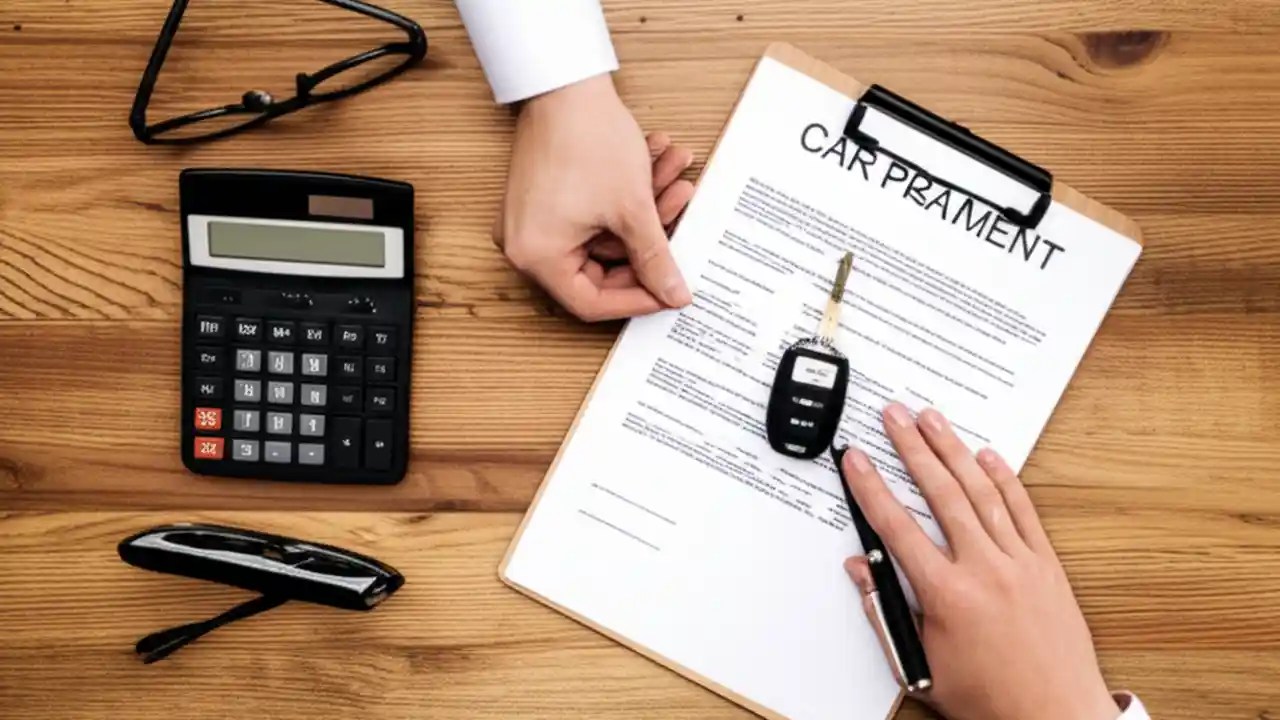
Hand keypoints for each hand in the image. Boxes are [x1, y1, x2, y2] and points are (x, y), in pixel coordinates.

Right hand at [494, 74, 694, 321]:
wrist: (566, 82)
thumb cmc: (584, 136)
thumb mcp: (632, 210)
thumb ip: (655, 259)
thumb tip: (672, 295)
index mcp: (536, 255)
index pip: (590, 302)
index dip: (636, 300)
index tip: (668, 293)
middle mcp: (526, 243)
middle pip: (600, 268)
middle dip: (647, 241)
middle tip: (679, 224)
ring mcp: (534, 220)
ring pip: (603, 236)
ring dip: (644, 211)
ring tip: (675, 180)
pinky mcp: (546, 199)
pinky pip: (592, 215)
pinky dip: (625, 199)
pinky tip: (656, 167)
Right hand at [840, 403, 1120, 719]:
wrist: (1054, 717)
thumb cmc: (988, 699)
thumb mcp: (920, 664)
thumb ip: (885, 611)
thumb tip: (862, 569)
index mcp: (946, 595)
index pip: (897, 527)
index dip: (871, 488)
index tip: (857, 461)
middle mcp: (984, 569)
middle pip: (940, 493)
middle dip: (912, 448)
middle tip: (894, 415)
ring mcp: (1019, 563)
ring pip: (980, 492)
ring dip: (953, 451)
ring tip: (933, 419)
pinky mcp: (1047, 566)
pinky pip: (1023, 512)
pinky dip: (1005, 480)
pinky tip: (988, 456)